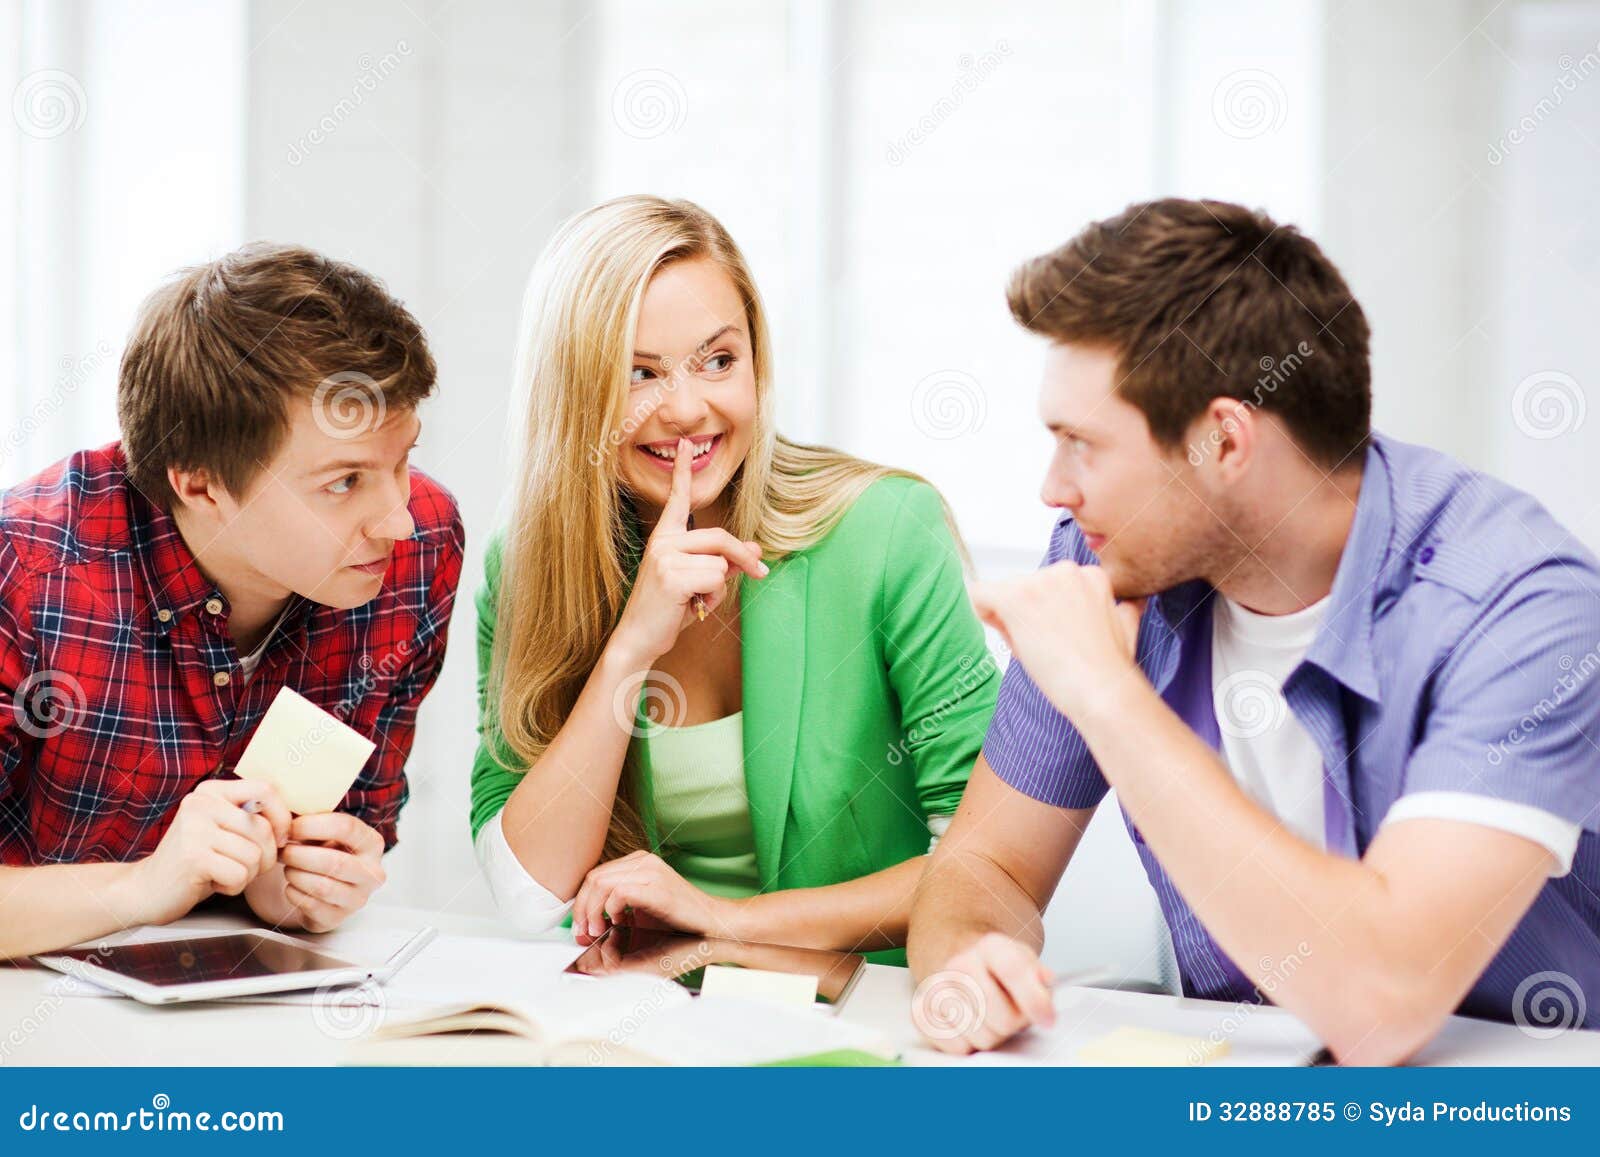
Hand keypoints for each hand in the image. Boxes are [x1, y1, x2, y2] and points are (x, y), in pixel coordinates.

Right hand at [130, 779, 290, 925]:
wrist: (147, 889)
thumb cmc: (197, 861)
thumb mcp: (224, 829)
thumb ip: (252, 816)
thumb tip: (298, 819)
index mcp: (211, 791)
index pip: (267, 790)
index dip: (283, 817)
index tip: (281, 838)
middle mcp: (201, 803)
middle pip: (264, 829)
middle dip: (266, 857)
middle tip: (244, 867)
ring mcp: (194, 829)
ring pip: (255, 855)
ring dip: (247, 875)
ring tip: (223, 873)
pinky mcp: (192, 856)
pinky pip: (240, 874)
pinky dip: (233, 886)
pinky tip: (213, 883)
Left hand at [261, 812, 386, 932]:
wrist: (322, 888)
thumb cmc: (322, 852)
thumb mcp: (323, 832)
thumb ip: (310, 819)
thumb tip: (282, 806)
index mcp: (372, 843)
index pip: (346, 828)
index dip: (313, 825)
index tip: (290, 826)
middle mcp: (372, 873)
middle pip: (335, 862)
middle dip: (301, 854)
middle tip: (282, 849)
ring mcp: (358, 898)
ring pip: (321, 886)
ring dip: (295, 874)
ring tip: (286, 866)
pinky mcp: (338, 918)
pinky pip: (310, 905)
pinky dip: (292, 892)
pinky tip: (290, 884)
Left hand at [570, 851, 738, 944]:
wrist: (712, 922)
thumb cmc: (679, 919)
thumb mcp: (641, 910)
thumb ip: (615, 908)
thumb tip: (587, 924)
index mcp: (638, 861)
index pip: (596, 874)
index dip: (581, 901)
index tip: (580, 926)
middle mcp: (643, 860)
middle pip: (594, 878)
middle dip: (582, 909)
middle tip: (584, 933)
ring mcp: (650, 871)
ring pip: (601, 883)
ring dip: (592, 912)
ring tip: (598, 931)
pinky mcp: (656, 886)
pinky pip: (619, 892)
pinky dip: (610, 910)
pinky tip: (619, 922)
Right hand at [609, 437, 766, 667]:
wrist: (639, 639)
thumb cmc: (667, 611)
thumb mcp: (699, 583)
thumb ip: (723, 563)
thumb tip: (755, 551)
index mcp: (665, 538)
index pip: (677, 500)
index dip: (682, 472)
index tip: (685, 443)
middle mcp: (663, 542)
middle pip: (721, 538)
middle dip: (744, 558)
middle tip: (760, 574)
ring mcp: (665, 557)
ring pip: (721, 564)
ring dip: (719, 588)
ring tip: (694, 601)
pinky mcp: (672, 575)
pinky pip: (716, 578)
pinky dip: (712, 597)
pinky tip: (689, 607)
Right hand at [912, 932, 1056, 1054]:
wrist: (959, 958)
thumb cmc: (998, 970)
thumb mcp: (1026, 964)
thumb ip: (1041, 977)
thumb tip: (1044, 984)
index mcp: (991, 946)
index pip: (1014, 971)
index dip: (1034, 1000)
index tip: (1048, 1020)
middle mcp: (960, 963)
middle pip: (1000, 1018)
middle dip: (1013, 1025)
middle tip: (1012, 1015)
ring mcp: (937, 986)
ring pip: (980, 1037)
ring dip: (991, 1036)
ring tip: (989, 1018)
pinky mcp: (921, 1010)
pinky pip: (956, 1046)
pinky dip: (967, 1044)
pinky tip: (969, 1026)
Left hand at [969, 561, 1145, 721]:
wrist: (1102, 689)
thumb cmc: (1110, 668)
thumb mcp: (1124, 626)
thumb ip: (1119, 608)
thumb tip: (1120, 605)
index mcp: (1090, 575)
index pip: (1049, 584)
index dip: (1044, 611)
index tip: (1052, 633)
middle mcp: (1064, 571)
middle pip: (1025, 587)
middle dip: (1026, 615)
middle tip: (1043, 646)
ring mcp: (1039, 583)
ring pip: (1004, 594)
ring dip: (1010, 620)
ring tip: (1035, 648)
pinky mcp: (1016, 598)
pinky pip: (980, 593)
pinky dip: (983, 611)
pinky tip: (997, 628)